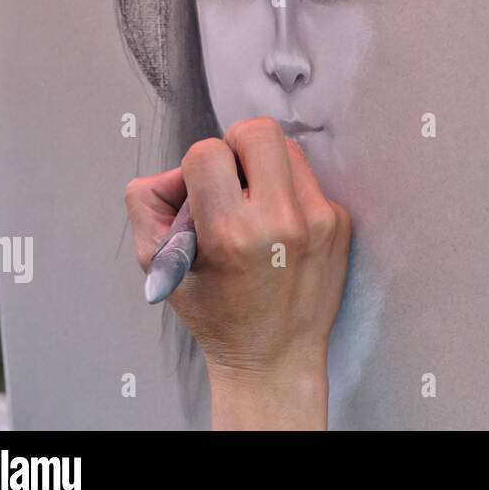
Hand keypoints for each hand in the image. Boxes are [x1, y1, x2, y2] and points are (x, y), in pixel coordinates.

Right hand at [124, 117, 350, 428]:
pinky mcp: (340, 223)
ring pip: (289, 149)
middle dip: (236, 146)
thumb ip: (148, 203)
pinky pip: (309, 181)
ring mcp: (318, 220)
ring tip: (254, 204)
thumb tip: (178, 169)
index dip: (196, 166)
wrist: (275, 357)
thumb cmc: (215, 314)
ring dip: (265, 167)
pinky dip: (289, 193)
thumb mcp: (159, 266)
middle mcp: (281, 222)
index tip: (201, 193)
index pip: (208, 151)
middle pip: (259, 131)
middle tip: (231, 179)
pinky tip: (280, 229)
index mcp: (231, 233)